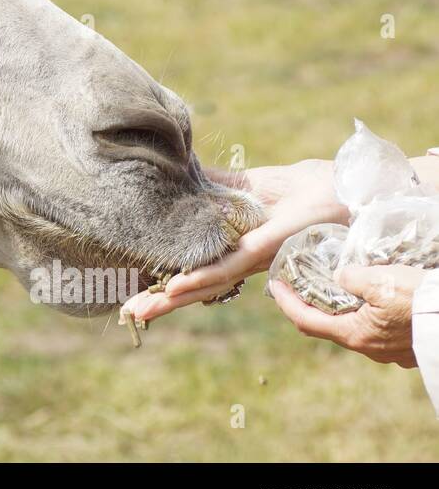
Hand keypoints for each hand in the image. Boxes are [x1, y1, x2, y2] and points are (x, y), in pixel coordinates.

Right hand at [123, 159, 347, 323]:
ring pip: (209, 281)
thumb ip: (223, 184)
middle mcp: (248, 257)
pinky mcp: (270, 247)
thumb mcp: (259, 181)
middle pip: (200, 282)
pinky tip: (178, 286)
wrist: (356, 188)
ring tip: (143, 310)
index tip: (142, 292)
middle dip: (165, 299)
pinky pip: (231, 265)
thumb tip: (185, 174)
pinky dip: (203, 277)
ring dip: (174, 297)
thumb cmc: (315, 185)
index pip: (201, 266)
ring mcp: (257, 255)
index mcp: (243, 244)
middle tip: (132, 314)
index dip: (173, 280)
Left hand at [270, 265, 426, 366]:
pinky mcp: (405, 347)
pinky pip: (376, 329)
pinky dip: (362, 314)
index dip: (286, 303)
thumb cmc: (420, 298)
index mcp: (355, 335)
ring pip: (353, 329)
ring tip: (331, 288)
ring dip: (338, 310)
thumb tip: (341, 276)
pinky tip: (367, 299)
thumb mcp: (379, 280)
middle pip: (327, 328)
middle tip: (298, 287)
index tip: (274, 286)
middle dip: (308, 307)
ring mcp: (387, 351)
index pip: (307, 321)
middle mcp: (368, 348)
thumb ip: (351, 278)